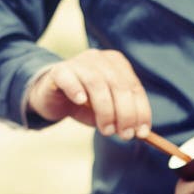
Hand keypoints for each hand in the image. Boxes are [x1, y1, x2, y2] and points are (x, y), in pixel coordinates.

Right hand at [27, 49, 151, 139]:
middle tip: (125, 135)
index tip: (142, 132)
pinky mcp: (59, 70)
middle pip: (118, 85)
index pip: (134, 87)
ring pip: (97, 83)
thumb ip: (123, 117)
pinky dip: (76, 90)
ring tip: (107, 130)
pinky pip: (69, 78)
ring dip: (105, 110)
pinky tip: (80, 102)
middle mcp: (100, 59)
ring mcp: (79, 62)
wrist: (51, 96)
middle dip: (125, 114)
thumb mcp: (108, 111)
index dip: (141, 111)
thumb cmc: (84, 103)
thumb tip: (140, 132)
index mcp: (117, 64)